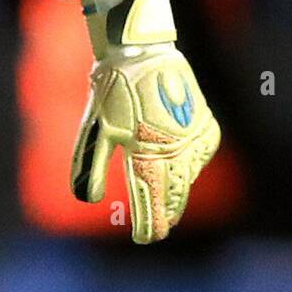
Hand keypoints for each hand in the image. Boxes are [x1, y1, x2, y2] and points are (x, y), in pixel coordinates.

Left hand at [71, 0, 220, 243]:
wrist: (143, 52)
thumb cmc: (113, 90)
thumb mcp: (95, 128)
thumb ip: (91, 166)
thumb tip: (86, 200)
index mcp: (148, 154)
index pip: (151, 201)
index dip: (150, 225)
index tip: (146, 240)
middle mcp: (177, 151)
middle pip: (173, 196)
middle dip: (165, 214)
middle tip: (158, 229)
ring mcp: (194, 140)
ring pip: (188, 179)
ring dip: (178, 194)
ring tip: (169, 208)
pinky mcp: (205, 127)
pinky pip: (198, 158)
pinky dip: (189, 169)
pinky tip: (180, 173)